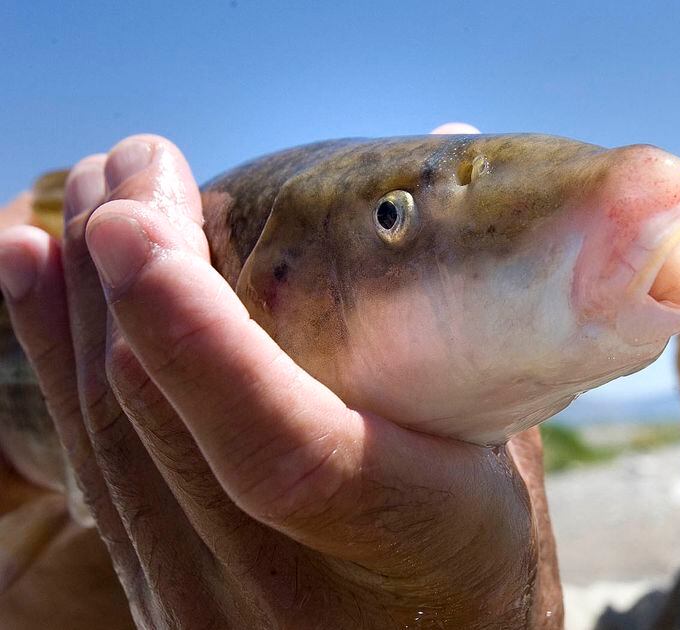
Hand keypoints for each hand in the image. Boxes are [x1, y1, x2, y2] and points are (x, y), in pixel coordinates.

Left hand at [0, 132, 560, 628]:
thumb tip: (451, 158)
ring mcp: (200, 605)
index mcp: (397, 548)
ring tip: (82, 191)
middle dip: (126, 268)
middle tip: (137, 159)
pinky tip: (33, 278)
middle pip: (158, 419)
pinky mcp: (157, 599)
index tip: (139, 222)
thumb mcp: (508, 473)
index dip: (197, 338)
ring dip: (76, 300)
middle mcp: (280, 591)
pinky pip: (91, 470)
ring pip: (104, 436)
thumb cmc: (487, 584)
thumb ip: (467, 329)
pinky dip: (54, 362)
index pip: (274, 453)